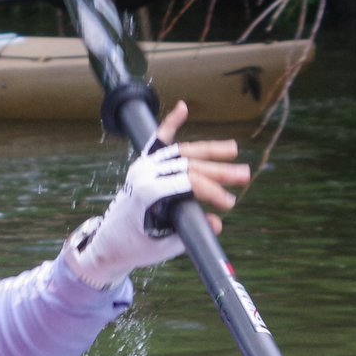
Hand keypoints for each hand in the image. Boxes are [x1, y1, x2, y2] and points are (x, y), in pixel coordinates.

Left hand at [57, 101, 248, 289]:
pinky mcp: (144, 166)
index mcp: (147, 193)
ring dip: (208, 150)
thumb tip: (217, 224)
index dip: (212, 190)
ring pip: (180, 152)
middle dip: (219, 170)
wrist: (110, 243)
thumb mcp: (164, 245)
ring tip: (232, 150)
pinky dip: (170, 123)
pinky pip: (157, 141)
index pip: (188, 182)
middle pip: (188, 165)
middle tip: (245, 176)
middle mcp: (144, 174)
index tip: (229, 204)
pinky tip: (182, 108)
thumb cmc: (137, 246)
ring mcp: (143, 167)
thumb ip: (189, 233)